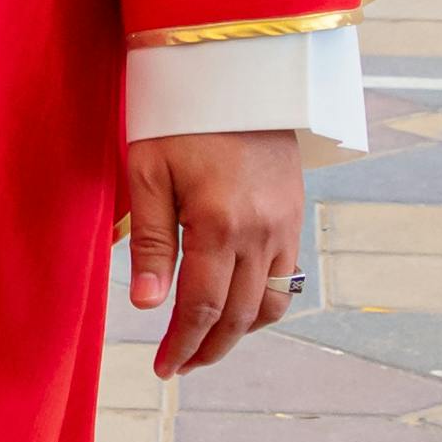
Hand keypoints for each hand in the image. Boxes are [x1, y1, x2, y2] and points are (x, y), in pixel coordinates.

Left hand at [122, 130, 306, 380]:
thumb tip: (147, 305)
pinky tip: (234, 309)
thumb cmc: (180, 119)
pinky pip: (287, 280)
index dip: (181, 344)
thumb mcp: (148, 172)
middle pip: (237, 316)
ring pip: (269, 305)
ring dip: (238, 334)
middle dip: (207, 349)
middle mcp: (260, 233)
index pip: (201, 307)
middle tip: (179, 366)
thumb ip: (150, 242)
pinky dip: (262, 305)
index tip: (162, 367)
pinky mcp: (295, 216)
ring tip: (205, 345)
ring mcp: (284, 226)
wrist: (237, 74)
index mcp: (218, 224)